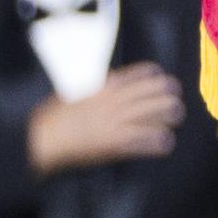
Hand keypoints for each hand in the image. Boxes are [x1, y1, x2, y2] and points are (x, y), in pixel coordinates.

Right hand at [27, 64, 183, 174]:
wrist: (43, 137)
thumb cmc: (53, 114)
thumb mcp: (76, 90)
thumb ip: (96, 86)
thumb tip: (109, 83)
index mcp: (107, 85)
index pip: (143, 74)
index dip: (158, 77)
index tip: (163, 81)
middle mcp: (118, 100)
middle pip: (159, 92)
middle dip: (171, 96)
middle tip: (174, 102)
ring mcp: (119, 122)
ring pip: (160, 113)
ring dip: (170, 117)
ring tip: (173, 120)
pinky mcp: (118, 143)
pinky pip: (148, 141)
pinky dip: (160, 142)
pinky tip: (165, 143)